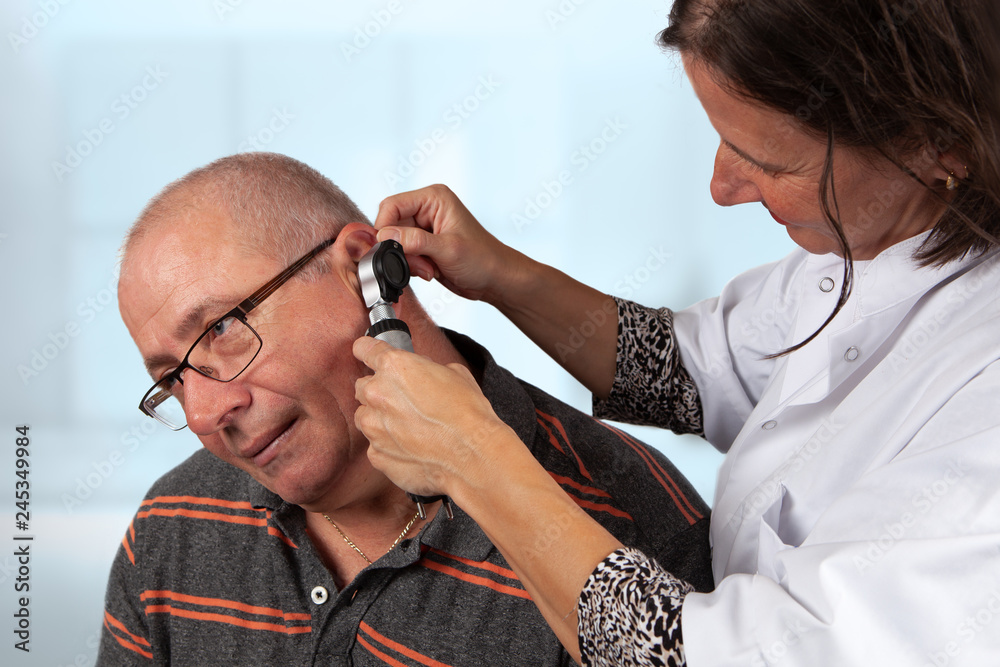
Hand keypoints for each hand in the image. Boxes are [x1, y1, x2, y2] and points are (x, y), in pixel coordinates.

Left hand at [353, 336, 513, 497]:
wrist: (473, 455)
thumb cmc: (467, 415)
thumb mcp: (454, 373)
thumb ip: (427, 369)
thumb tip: (424, 373)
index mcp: (394, 367)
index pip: (365, 349)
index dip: (368, 351)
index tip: (367, 354)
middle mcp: (377, 395)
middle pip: (364, 386)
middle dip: (380, 391)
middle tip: (404, 400)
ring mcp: (374, 428)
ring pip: (365, 417)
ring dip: (381, 419)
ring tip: (409, 427)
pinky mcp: (377, 455)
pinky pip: (375, 446)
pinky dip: (389, 445)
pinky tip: (412, 447)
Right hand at [373, 184, 527, 304]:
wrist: (495, 279)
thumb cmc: (483, 259)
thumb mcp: (447, 249)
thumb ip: (414, 241)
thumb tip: (384, 236)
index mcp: (433, 198)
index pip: (392, 205)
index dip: (384, 227)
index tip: (386, 248)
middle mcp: (426, 210)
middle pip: (391, 225)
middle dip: (401, 249)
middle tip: (420, 263)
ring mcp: (423, 228)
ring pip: (395, 243)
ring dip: (408, 260)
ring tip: (429, 269)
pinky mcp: (422, 246)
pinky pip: (403, 255)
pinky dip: (411, 266)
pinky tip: (430, 271)